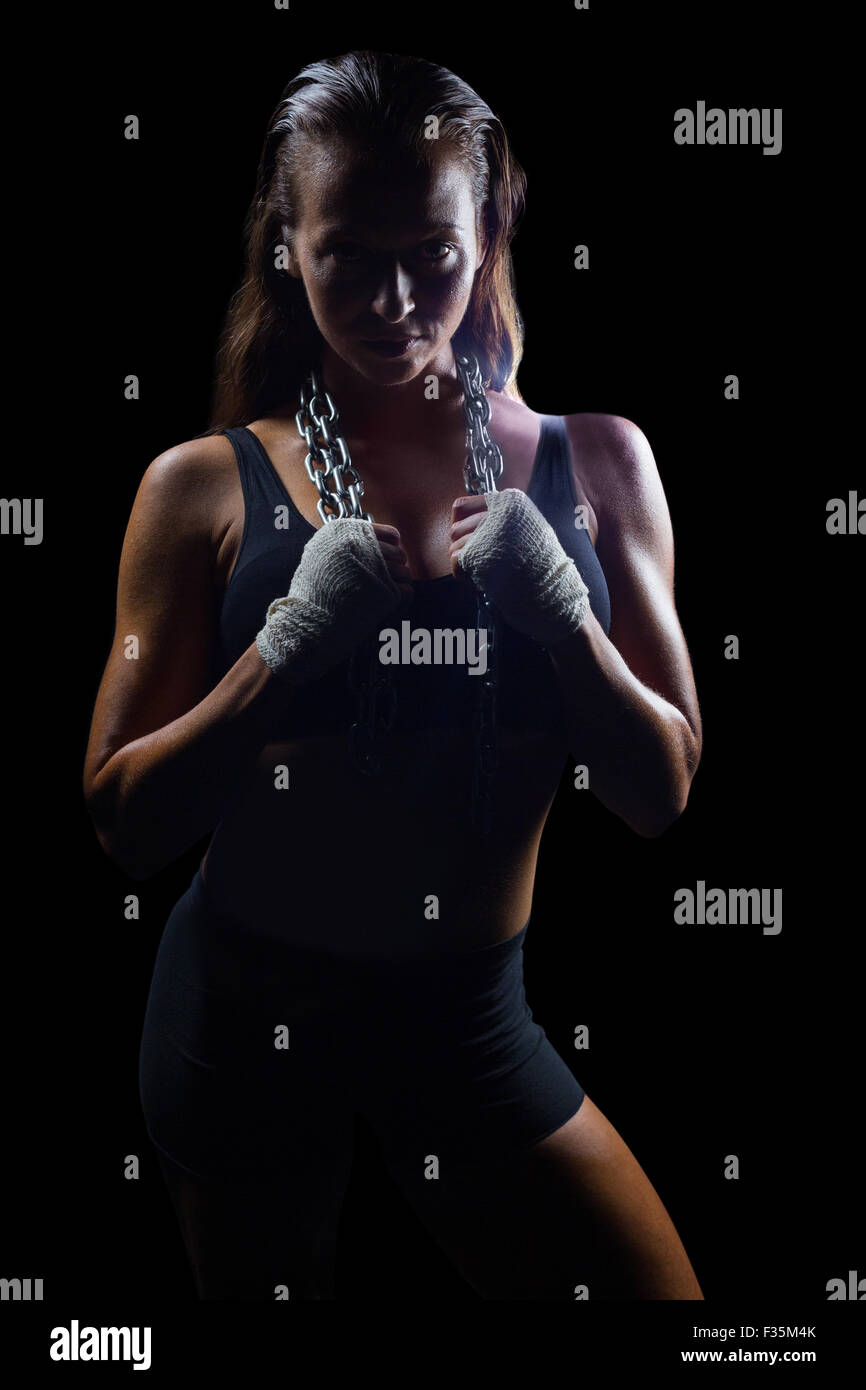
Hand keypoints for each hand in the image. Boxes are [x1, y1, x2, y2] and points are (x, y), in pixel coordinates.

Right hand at [256, 516, 411, 683]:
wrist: (305, 620)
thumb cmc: (310, 591)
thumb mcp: (319, 554)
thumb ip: (345, 544)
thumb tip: (382, 543)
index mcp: (344, 532)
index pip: (389, 534)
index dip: (392, 548)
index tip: (390, 558)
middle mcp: (361, 545)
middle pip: (399, 554)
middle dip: (396, 569)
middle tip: (386, 582)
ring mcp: (374, 568)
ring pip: (405, 573)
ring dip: (398, 586)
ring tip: (384, 596)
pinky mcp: (384, 591)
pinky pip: (407, 592)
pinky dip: (401, 602)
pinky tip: (388, 607)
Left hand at [449, 488, 589, 644]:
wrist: (554, 592)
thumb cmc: (539, 565)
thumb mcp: (525, 528)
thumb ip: (496, 521)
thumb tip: (458, 522)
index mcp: (510, 501)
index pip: (461, 507)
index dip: (462, 528)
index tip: (473, 543)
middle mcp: (499, 510)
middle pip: (455, 529)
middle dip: (464, 549)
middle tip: (485, 563)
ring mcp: (489, 531)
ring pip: (454, 546)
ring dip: (466, 565)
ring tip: (489, 572)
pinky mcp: (482, 553)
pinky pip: (456, 561)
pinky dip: (465, 575)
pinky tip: (484, 580)